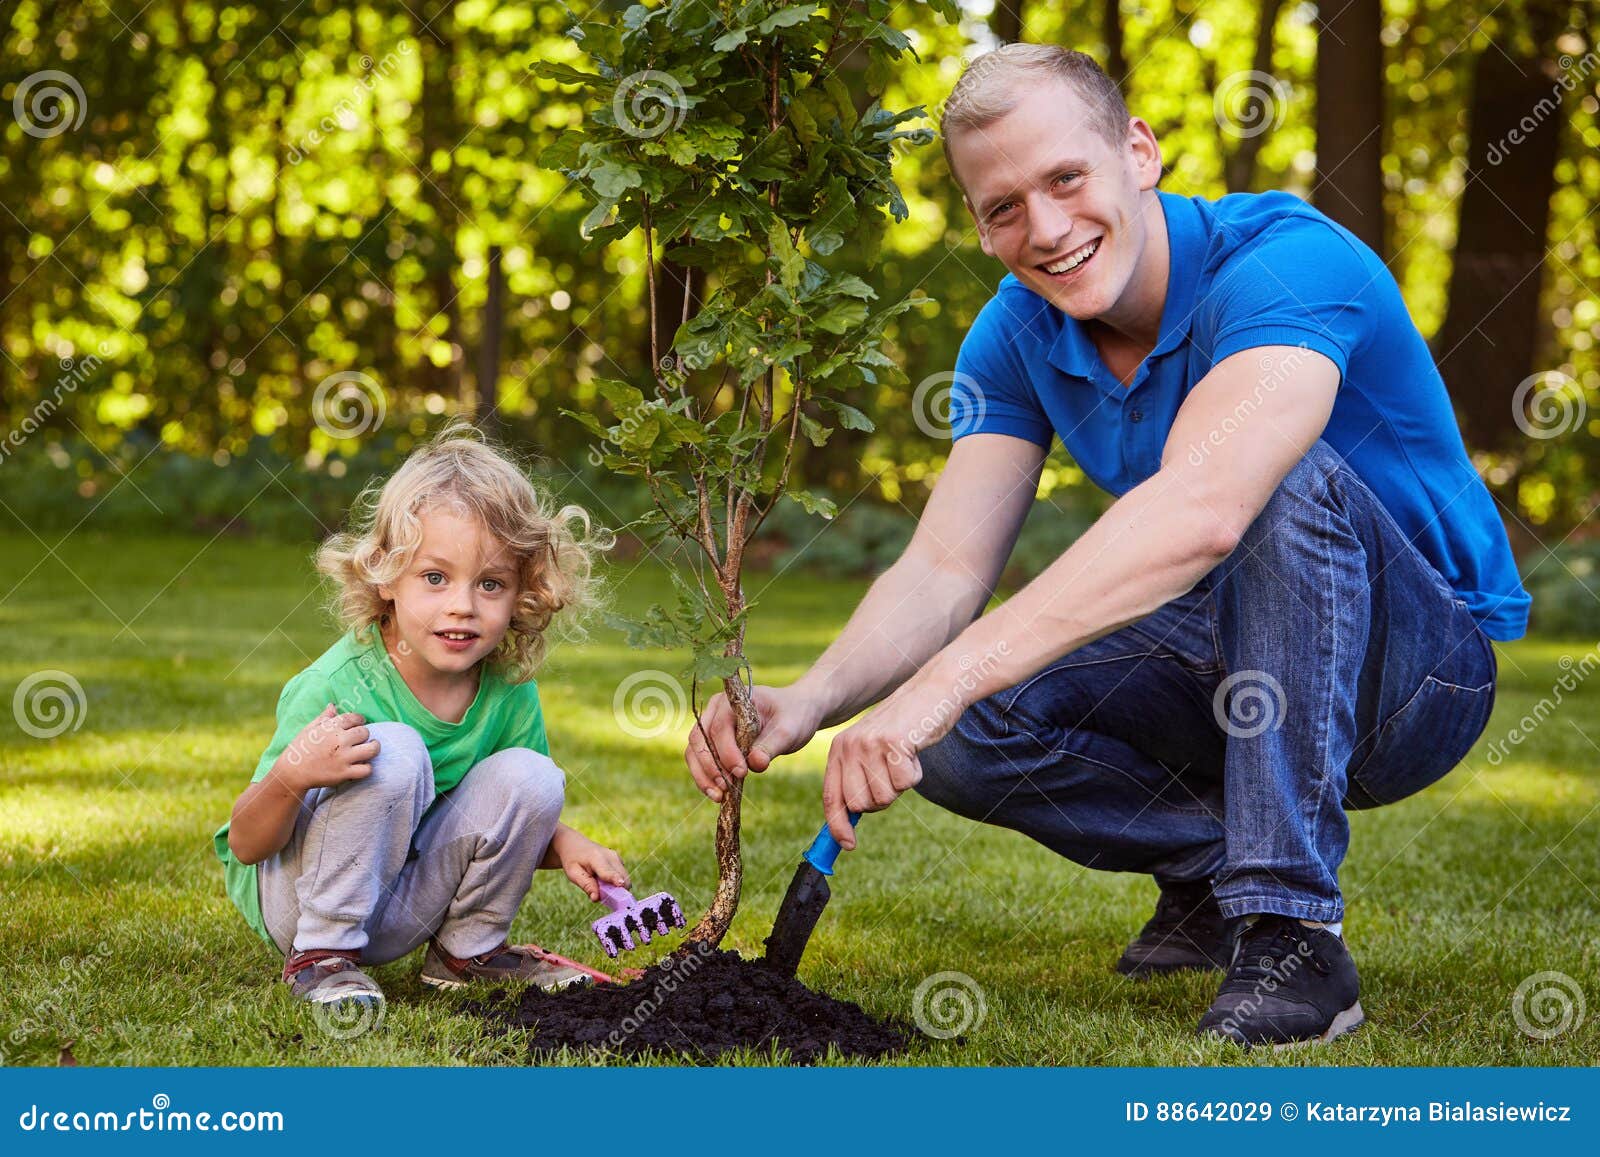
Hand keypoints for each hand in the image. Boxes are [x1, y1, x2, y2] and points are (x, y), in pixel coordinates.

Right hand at [274, 704, 378, 791]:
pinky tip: (362, 765)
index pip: (354, 718)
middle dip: (365, 734)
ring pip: (372, 749)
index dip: (360, 720)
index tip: (360, 723)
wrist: (292, 773)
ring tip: (372, 747)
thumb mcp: (309, 729)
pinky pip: (366, 769)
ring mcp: (343, 757)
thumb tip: (332, 705)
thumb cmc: (300, 749)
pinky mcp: (344, 773)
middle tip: (361, 738)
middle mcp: (339, 740)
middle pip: (365, 732)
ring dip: (374, 748)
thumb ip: (324, 717)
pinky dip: (367, 767)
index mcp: (330, 727)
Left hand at [551, 827, 628, 901]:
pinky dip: (615, 882)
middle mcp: (611, 856)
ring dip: (615, 887)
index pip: (608, 871)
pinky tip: (603, 880)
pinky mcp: (619, 860)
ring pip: (624, 878)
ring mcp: (617, 857)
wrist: (575, 844)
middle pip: (622, 877)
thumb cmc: (572, 859)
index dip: (615, 879)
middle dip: (616, 891)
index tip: (621, 885)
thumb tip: (597, 898)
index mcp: (596, 858)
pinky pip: (622, 876)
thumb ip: (586, 885)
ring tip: (599, 885)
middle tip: (602, 895)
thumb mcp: (573, 873)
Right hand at [684, 683, 824, 802]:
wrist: (794, 712)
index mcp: (734, 700)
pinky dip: (705, 777)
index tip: (742, 772)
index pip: (721, 726)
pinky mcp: (711, 741)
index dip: (727, 752)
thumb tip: (755, 764)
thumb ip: (772, 745)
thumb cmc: (792, 716)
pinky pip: (699, 759)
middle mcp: (716, 709)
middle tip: (726, 787)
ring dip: (703, 775)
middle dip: (710, 766)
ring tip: (719, 796)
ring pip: (694, 751)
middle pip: (699, 739)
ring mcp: (710, 724)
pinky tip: (718, 794)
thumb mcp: (790, 729)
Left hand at [822, 690, 948, 850]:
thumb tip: (848, 822)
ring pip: (884, 797)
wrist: (931, 692)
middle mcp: (850, 746)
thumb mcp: (871, 749)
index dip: (838, 825)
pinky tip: (914, 751)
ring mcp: (871, 744)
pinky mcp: (894, 743)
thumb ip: (857, 778)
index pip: (832, 797)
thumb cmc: (903, 728)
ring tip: (903, 758)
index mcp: (839, 749)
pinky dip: (915, 774)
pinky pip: (906, 783)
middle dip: (881, 799)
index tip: (848, 844)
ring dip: (899, 785)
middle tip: (892, 775)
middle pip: (861, 804)